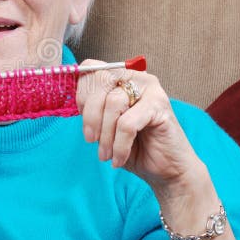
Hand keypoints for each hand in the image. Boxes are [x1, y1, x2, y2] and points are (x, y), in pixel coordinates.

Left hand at [76, 59, 202, 193]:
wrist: (167, 170)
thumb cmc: (136, 147)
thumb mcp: (106, 126)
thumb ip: (93, 110)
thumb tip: (73, 103)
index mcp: (122, 77)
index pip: (92, 69)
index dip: (81, 94)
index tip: (81, 118)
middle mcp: (136, 77)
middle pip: (101, 82)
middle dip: (90, 116)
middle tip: (91, 140)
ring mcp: (150, 89)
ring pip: (113, 104)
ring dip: (105, 135)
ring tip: (106, 154)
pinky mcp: (160, 106)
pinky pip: (127, 123)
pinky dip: (119, 145)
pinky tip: (119, 158)